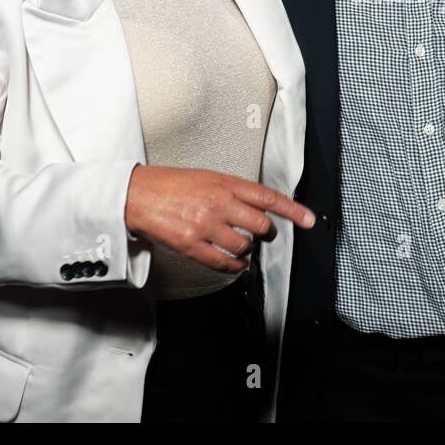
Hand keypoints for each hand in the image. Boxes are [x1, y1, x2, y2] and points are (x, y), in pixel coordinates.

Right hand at [125, 165, 316, 272]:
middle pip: (261, 226)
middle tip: (263, 235)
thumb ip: (232, 190)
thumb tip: (255, 205)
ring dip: (247, 251)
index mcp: (225, 183)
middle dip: (266, 233)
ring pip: (244, 246)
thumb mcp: (206, 177)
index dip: (293, 210)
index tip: (308, 220)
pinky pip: (223, 262)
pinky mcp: (192, 245)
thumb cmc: (169, 184)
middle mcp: (219, 203)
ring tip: (242, 249)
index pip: (268, 197)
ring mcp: (206, 225)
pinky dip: (234, 266)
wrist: (136, 195)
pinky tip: (234, 264)